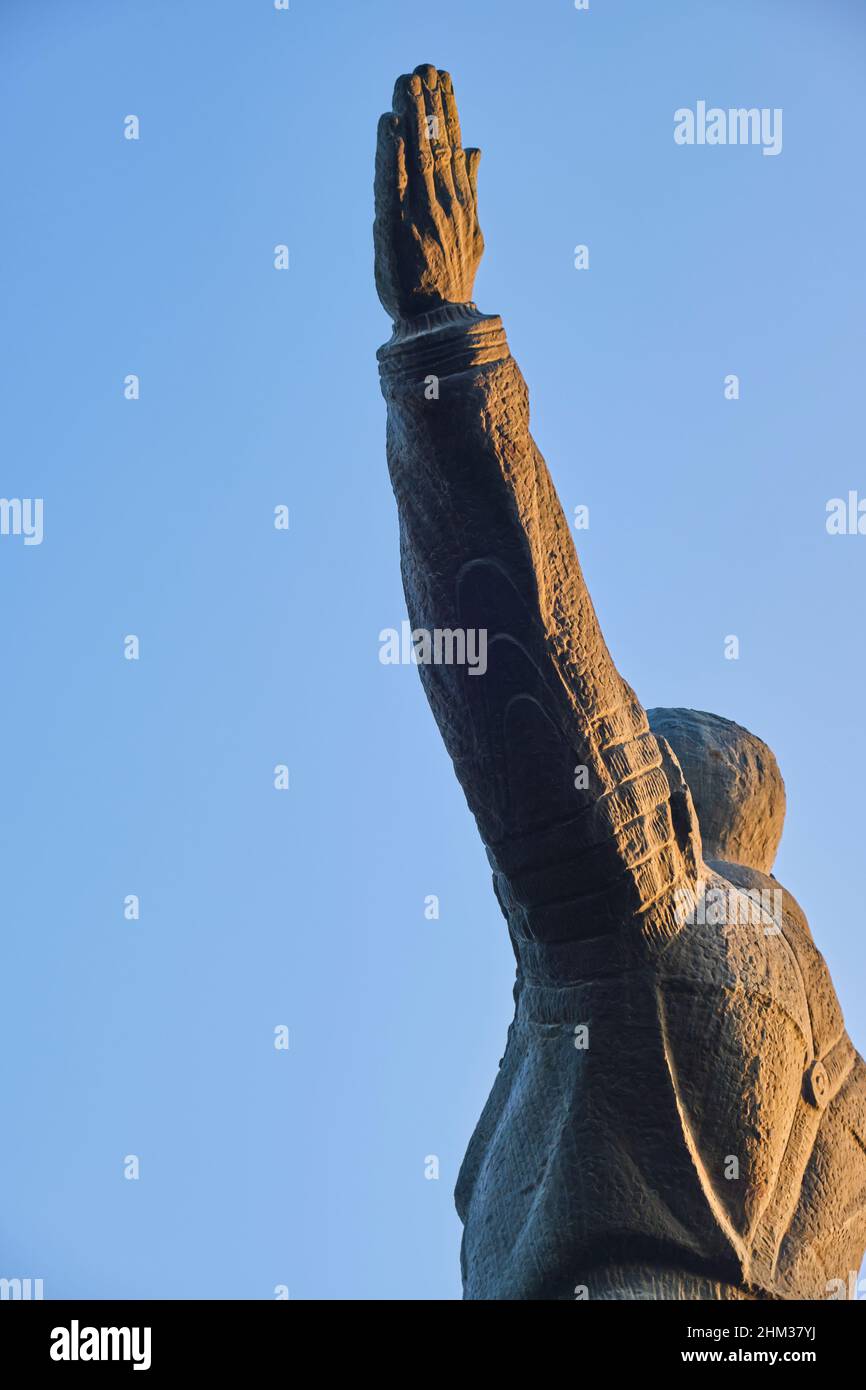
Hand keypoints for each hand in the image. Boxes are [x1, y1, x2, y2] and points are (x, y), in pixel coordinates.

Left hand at [374, 64, 483, 321]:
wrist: (437, 322)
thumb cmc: (450, 279)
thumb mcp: (472, 231)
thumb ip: (471, 187)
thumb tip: (476, 148)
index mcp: (460, 201)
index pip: (453, 146)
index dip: (447, 111)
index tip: (443, 80)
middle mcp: (442, 202)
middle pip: (435, 142)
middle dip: (429, 103)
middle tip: (423, 68)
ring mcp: (419, 213)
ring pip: (415, 153)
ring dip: (411, 115)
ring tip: (407, 81)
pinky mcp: (394, 226)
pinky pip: (391, 180)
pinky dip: (389, 151)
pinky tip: (388, 122)